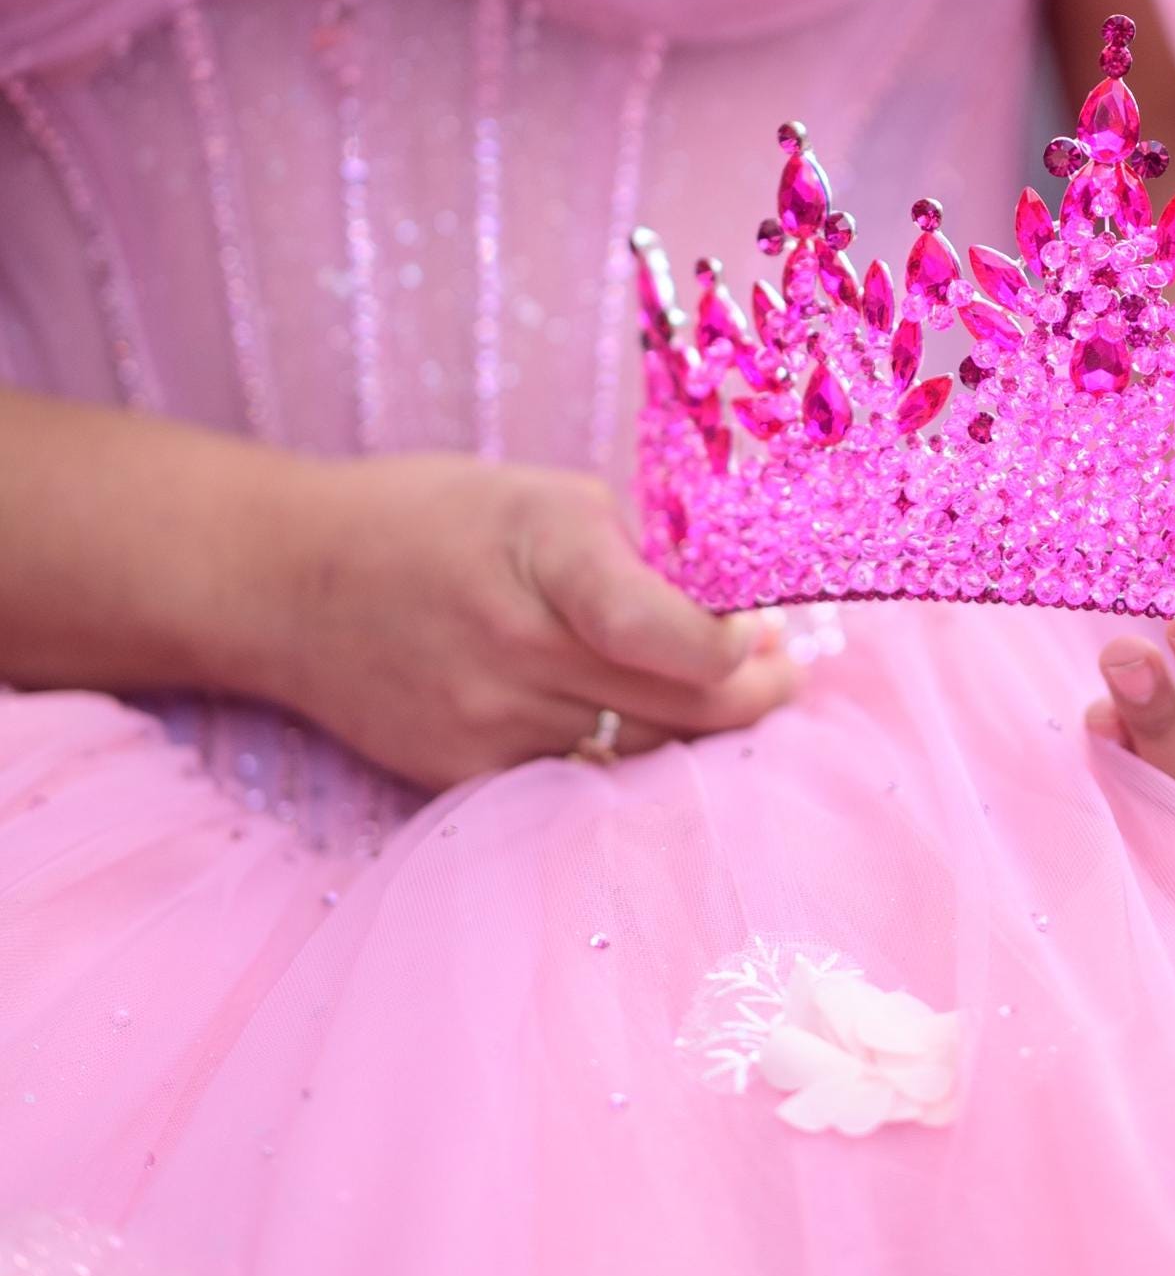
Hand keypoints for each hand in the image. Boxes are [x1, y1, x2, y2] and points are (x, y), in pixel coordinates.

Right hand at [258, 454, 792, 790]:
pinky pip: (578, 780)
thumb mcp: (542, 495)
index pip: (664, 629)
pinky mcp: (461, 774)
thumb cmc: (434, 520)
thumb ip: (636, 551)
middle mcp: (515, 644)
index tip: (761, 632)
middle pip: (679, 707)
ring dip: (696, 730)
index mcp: (544, 551)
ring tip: (724, 696)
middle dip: (752, 695)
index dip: (732, 646)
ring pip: (638, 752)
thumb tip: (736, 613)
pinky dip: (623, 755)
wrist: (289, 584)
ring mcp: (485, 721)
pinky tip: (639, 725)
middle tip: (784, 675)